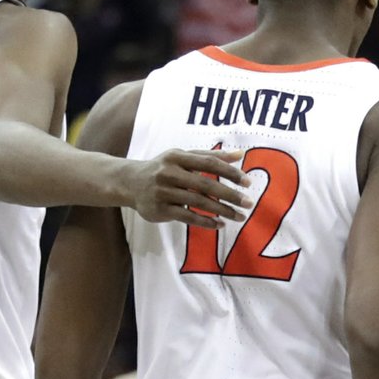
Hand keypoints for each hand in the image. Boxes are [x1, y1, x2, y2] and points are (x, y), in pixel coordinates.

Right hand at [121, 148, 251, 225]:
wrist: (130, 183)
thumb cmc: (163, 168)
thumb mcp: (183, 157)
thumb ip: (211, 156)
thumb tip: (240, 154)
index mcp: (178, 157)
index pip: (209, 163)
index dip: (230, 172)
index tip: (248, 182)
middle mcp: (169, 173)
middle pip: (206, 184)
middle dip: (230, 195)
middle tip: (248, 203)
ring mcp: (164, 192)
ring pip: (198, 203)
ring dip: (222, 211)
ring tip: (238, 216)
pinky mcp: (160, 210)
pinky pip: (188, 217)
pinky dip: (206, 222)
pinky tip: (220, 224)